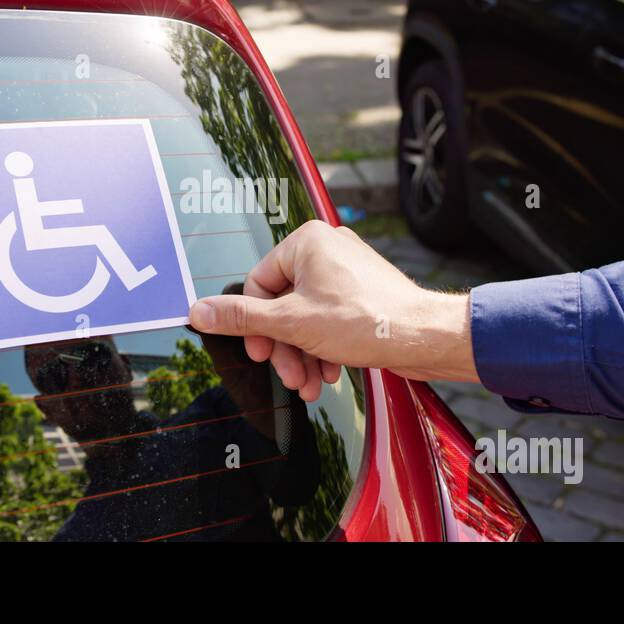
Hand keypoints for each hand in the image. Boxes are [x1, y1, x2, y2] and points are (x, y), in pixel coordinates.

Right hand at [188, 220, 477, 400]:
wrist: (424, 336)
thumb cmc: (365, 320)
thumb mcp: (290, 323)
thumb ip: (241, 318)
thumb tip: (198, 312)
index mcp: (305, 241)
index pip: (258, 283)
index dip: (255, 324)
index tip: (261, 353)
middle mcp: (326, 248)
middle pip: (282, 303)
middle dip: (284, 346)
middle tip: (289, 374)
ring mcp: (347, 270)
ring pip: (306, 315)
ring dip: (303, 353)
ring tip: (310, 382)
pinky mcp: (363, 291)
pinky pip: (329, 317)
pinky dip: (324, 346)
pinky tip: (329, 371)